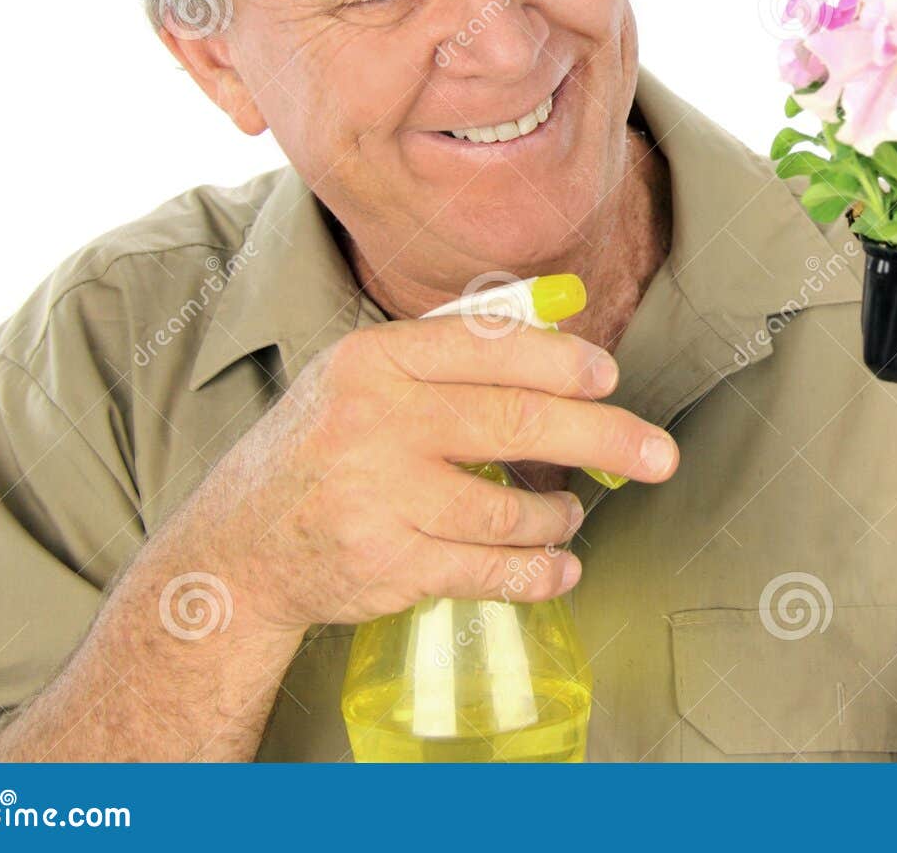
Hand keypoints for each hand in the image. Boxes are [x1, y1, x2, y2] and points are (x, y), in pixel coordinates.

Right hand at [183, 317, 678, 631]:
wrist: (238, 546)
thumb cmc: (319, 447)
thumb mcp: (358, 374)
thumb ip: (444, 349)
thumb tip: (554, 324)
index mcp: (375, 360)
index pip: (488, 347)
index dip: (562, 362)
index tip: (609, 378)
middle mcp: (376, 422)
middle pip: (517, 422)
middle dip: (604, 438)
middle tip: (658, 454)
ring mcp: (380, 498)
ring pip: (511, 506)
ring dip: (561, 513)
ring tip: (571, 511)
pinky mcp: (389, 564)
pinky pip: (490, 570)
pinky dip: (540, 571)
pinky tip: (560, 566)